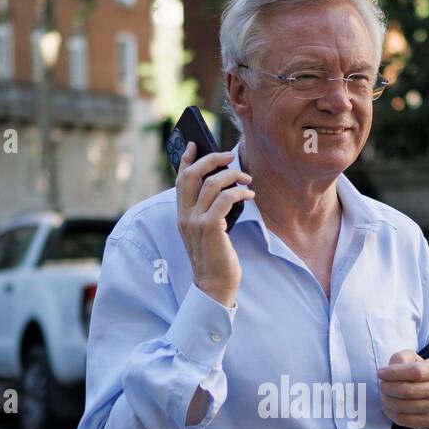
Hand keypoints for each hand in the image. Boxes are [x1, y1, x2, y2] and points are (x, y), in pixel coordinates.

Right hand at [175, 141, 254, 307]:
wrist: (215, 285)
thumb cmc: (216, 257)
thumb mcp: (208, 230)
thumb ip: (209, 210)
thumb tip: (224, 185)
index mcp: (182, 215)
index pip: (180, 180)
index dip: (186, 159)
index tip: (194, 144)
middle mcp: (185, 216)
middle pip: (192, 175)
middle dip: (212, 159)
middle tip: (230, 155)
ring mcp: (195, 221)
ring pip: (211, 183)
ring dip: (232, 175)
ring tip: (247, 178)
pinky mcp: (210, 228)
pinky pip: (224, 199)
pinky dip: (238, 192)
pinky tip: (249, 195)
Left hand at [377, 350, 428, 428]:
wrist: (428, 392)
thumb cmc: (414, 372)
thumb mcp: (409, 359)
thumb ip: (399, 359)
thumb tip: (386, 372)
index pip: (415, 372)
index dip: (394, 373)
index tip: (380, 373)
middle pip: (407, 390)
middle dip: (387, 387)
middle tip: (381, 385)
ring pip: (402, 406)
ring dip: (386, 400)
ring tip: (384, 394)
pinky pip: (402, 419)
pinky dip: (389, 412)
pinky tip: (388, 405)